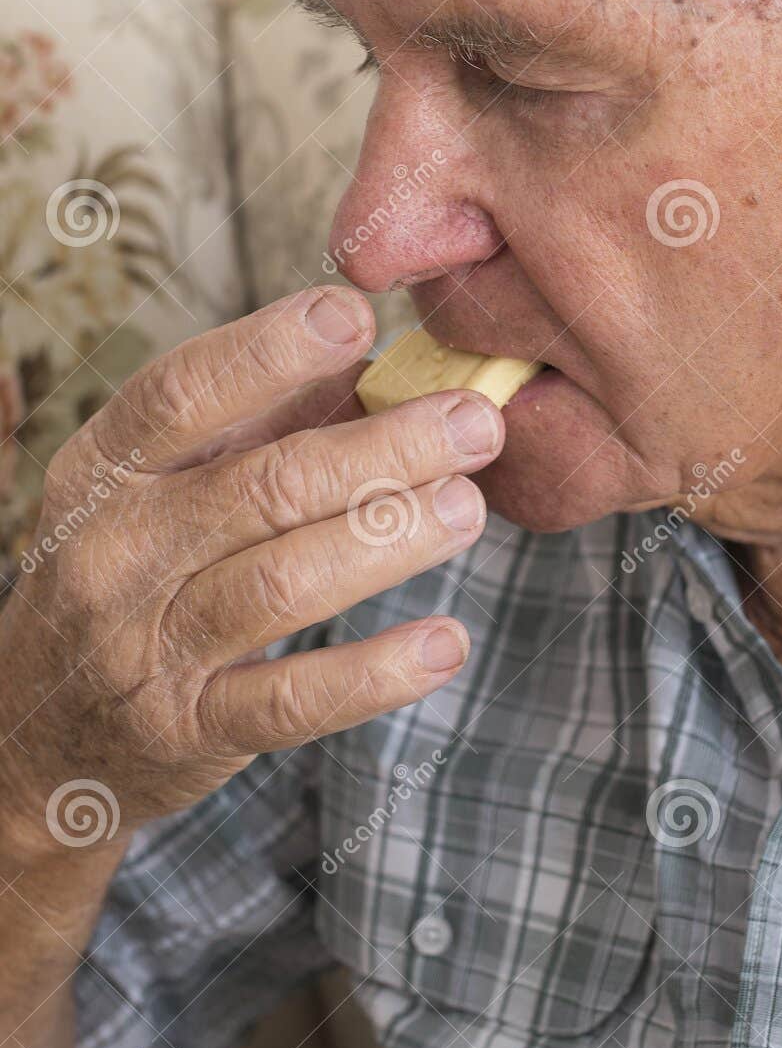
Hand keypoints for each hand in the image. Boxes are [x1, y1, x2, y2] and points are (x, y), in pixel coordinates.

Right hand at [0, 287, 500, 855]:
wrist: (37, 730)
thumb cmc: (127, 574)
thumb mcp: (158, 487)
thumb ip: (257, 424)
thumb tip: (376, 363)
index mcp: (105, 470)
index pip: (179, 394)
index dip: (268, 350)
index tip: (355, 316)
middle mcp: (117, 552)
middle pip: (262, 487)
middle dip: (381, 450)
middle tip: (473, 423)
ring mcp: (148, 647)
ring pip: (283, 584)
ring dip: (388, 541)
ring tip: (467, 507)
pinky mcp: (190, 730)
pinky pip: (294, 699)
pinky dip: (377, 672)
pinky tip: (445, 641)